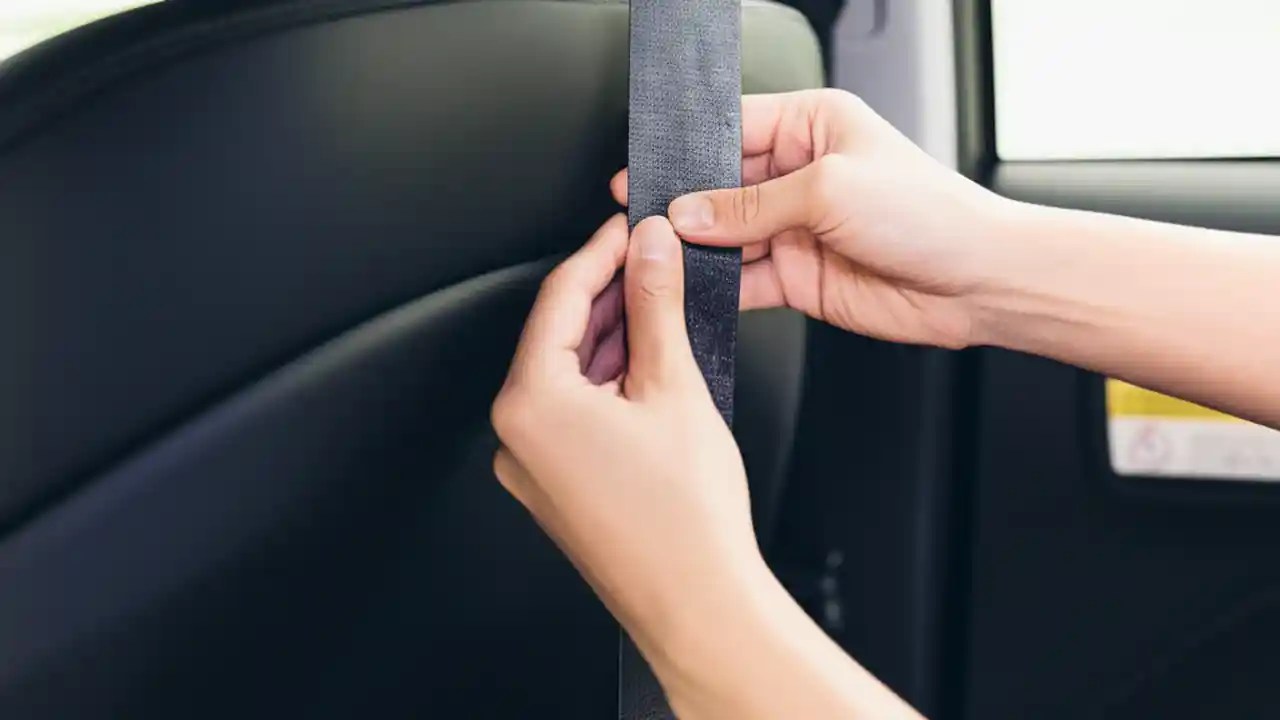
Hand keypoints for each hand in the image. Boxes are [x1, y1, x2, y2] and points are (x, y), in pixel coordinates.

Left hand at [490, 214, 767, 675]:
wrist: (699, 605)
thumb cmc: (686, 518)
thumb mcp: (674, 385)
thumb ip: (656, 303)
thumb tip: (650, 248)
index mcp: (530, 403)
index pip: (558, 297)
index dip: (601, 251)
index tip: (632, 228)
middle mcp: (515, 436)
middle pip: (557, 334)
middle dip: (608, 293)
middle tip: (654, 259)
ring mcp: (531, 467)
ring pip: (566, 374)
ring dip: (610, 336)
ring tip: (661, 306)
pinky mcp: (555, 486)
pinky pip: (572, 413)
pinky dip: (606, 382)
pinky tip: (647, 363)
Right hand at [611, 89, 1012, 349]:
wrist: (977, 282)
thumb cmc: (929, 213)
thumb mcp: (830, 188)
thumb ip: (751, 204)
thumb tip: (690, 213)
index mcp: (812, 126)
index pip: (733, 128)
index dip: (686, 151)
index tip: (644, 172)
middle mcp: (801, 174)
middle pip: (721, 186)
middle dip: (685, 205)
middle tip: (643, 220)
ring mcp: (797, 227)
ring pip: (726, 237)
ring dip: (697, 250)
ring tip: (661, 257)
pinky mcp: (798, 276)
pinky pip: (743, 280)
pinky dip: (717, 288)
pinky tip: (694, 290)